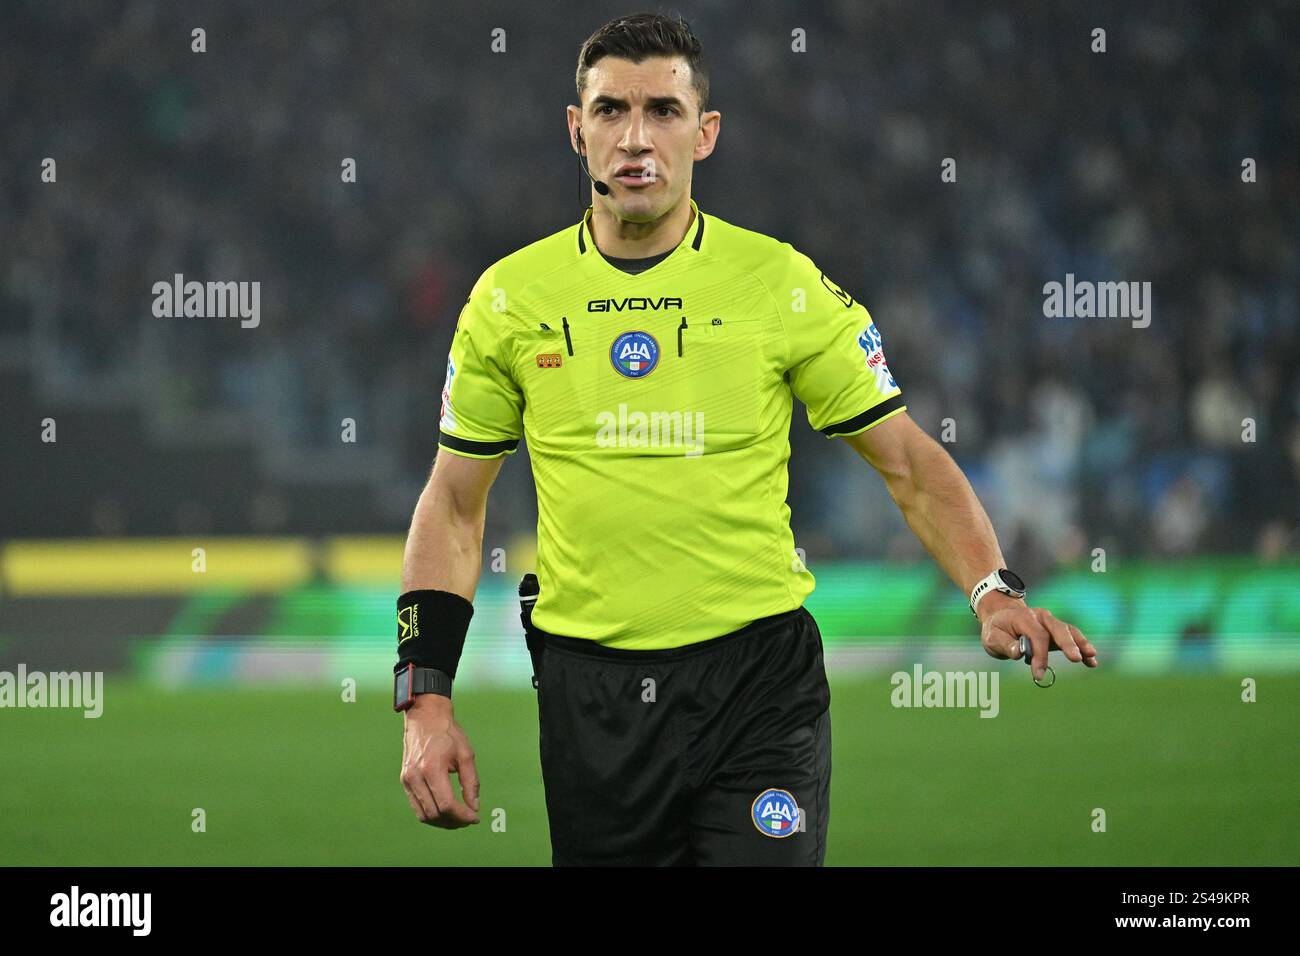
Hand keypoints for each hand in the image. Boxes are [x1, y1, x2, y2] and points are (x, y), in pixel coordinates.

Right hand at [400, 694, 480, 827]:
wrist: (425, 717)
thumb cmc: (448, 734)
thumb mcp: (466, 754)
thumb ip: (471, 783)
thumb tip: (474, 808)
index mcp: (432, 768)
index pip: (447, 804)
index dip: (462, 816)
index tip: (475, 818)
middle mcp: (416, 777)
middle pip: (435, 813)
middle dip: (454, 822)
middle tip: (469, 819)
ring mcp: (407, 780)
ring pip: (424, 815)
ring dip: (443, 822)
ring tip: (459, 818)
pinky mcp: (404, 781)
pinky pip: (417, 807)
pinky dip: (432, 814)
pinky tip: (446, 811)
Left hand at [978, 594, 1098, 681]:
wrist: (1001, 617)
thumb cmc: (996, 630)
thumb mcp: (992, 637)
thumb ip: (1005, 644)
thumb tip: (1019, 653)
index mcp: (1024, 617)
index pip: (1037, 635)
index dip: (1039, 655)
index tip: (1038, 674)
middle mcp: (1040, 617)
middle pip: (1058, 628)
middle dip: (1067, 644)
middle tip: (1075, 659)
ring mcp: (1050, 622)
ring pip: (1068, 631)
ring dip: (1080, 644)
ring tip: (1091, 657)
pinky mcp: (1057, 630)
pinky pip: (1072, 636)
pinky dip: (1082, 647)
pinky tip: (1092, 660)